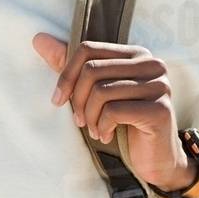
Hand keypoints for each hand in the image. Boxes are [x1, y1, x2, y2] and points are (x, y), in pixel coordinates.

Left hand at [32, 33, 197, 192]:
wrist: (154, 158)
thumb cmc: (122, 123)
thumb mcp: (95, 93)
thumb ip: (71, 66)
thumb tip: (39, 39)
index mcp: (135, 54)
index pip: (88, 50)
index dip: (66, 75)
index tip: (58, 100)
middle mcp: (151, 64)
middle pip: (92, 70)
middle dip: (78, 100)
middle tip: (79, 121)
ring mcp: (159, 85)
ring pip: (101, 92)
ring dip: (90, 117)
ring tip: (94, 130)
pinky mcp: (160, 109)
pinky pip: (114, 111)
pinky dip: (103, 126)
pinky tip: (106, 135)